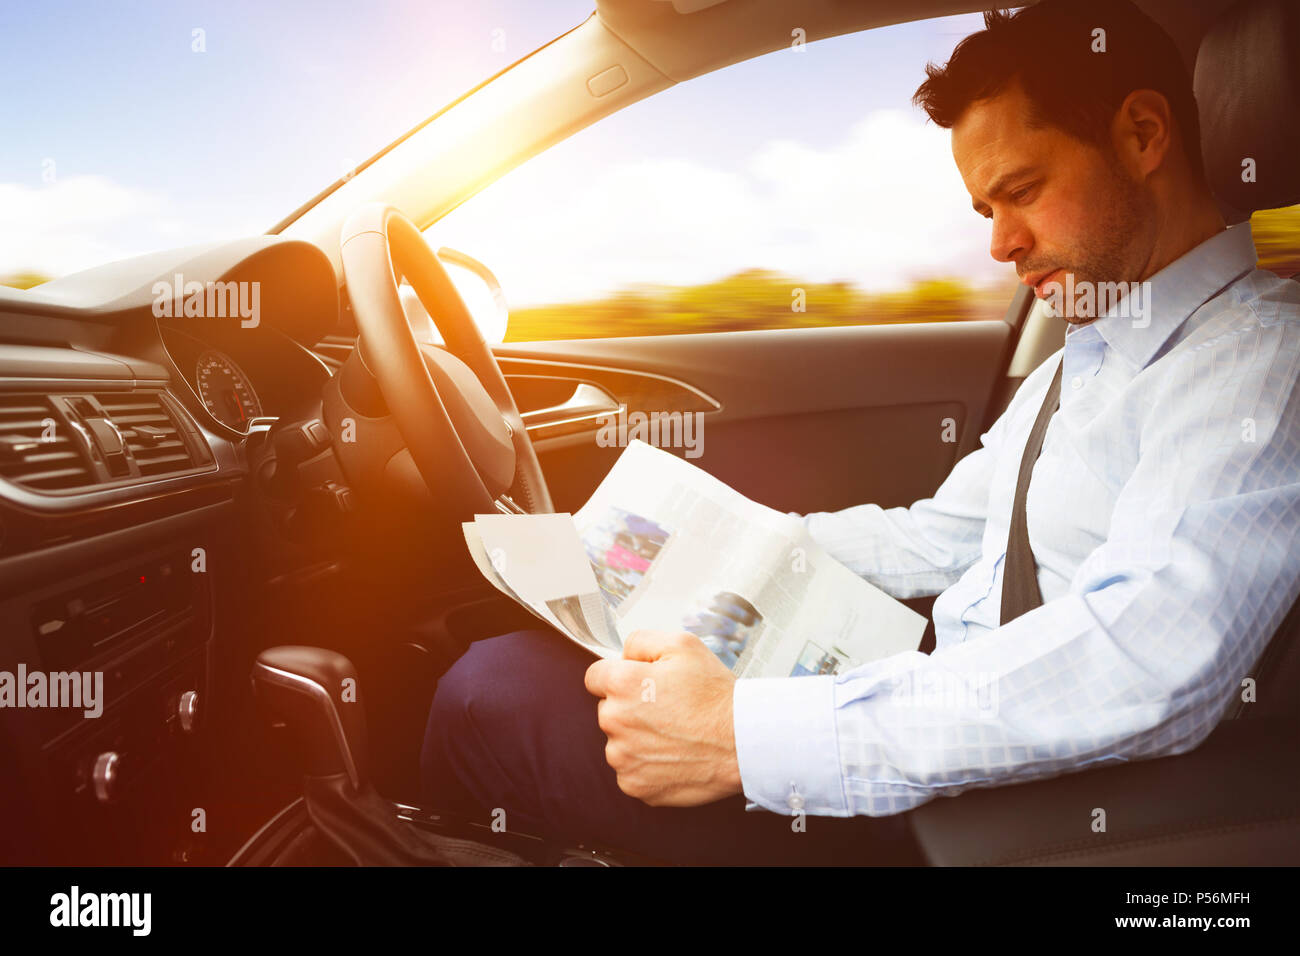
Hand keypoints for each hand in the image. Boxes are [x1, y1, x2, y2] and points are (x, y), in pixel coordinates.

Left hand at [584, 630, 742, 806]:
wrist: (744, 741)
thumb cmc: (716, 695)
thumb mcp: (682, 645)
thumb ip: (640, 641)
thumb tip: (623, 656)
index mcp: (621, 684)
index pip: (595, 678)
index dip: (619, 677)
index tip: (639, 685)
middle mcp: (614, 721)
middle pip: (609, 710)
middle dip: (631, 707)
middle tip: (668, 708)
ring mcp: (623, 757)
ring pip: (619, 742)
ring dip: (638, 738)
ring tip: (675, 733)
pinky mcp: (635, 785)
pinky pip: (631, 770)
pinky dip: (648, 765)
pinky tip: (674, 755)